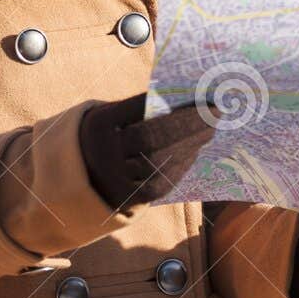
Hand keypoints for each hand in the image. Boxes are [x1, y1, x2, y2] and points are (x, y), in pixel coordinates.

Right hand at [78, 95, 214, 210]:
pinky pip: (158, 186)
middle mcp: (102, 153)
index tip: (202, 98)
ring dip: (188, 146)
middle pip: (151, 139)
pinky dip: (179, 168)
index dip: (172, 106)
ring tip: (209, 130)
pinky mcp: (125, 199)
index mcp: (101, 124)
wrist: (83, 170)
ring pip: (157, 164)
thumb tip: (189, 98)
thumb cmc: (112, 132)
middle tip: (215, 113)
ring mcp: (112, 179)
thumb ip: (144, 107)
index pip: (139, 109)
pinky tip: (193, 152)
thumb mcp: (117, 114)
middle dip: (188, 125)